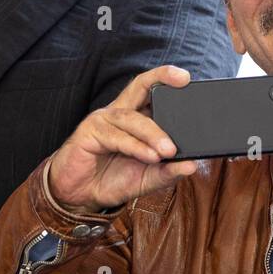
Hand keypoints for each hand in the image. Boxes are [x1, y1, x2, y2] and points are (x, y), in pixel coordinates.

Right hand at [47, 66, 198, 214]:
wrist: (80, 196)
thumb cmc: (113, 180)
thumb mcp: (147, 178)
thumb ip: (168, 172)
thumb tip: (192, 165)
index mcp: (136, 118)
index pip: (153, 91)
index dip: (167, 80)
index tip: (187, 78)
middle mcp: (120, 113)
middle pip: (140, 85)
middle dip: (161, 77)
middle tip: (182, 80)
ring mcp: (103, 120)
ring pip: (132, 118)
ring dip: (153, 134)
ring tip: (168, 150)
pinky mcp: (89, 133)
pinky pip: (116, 136)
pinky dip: (135, 146)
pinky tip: (149, 156)